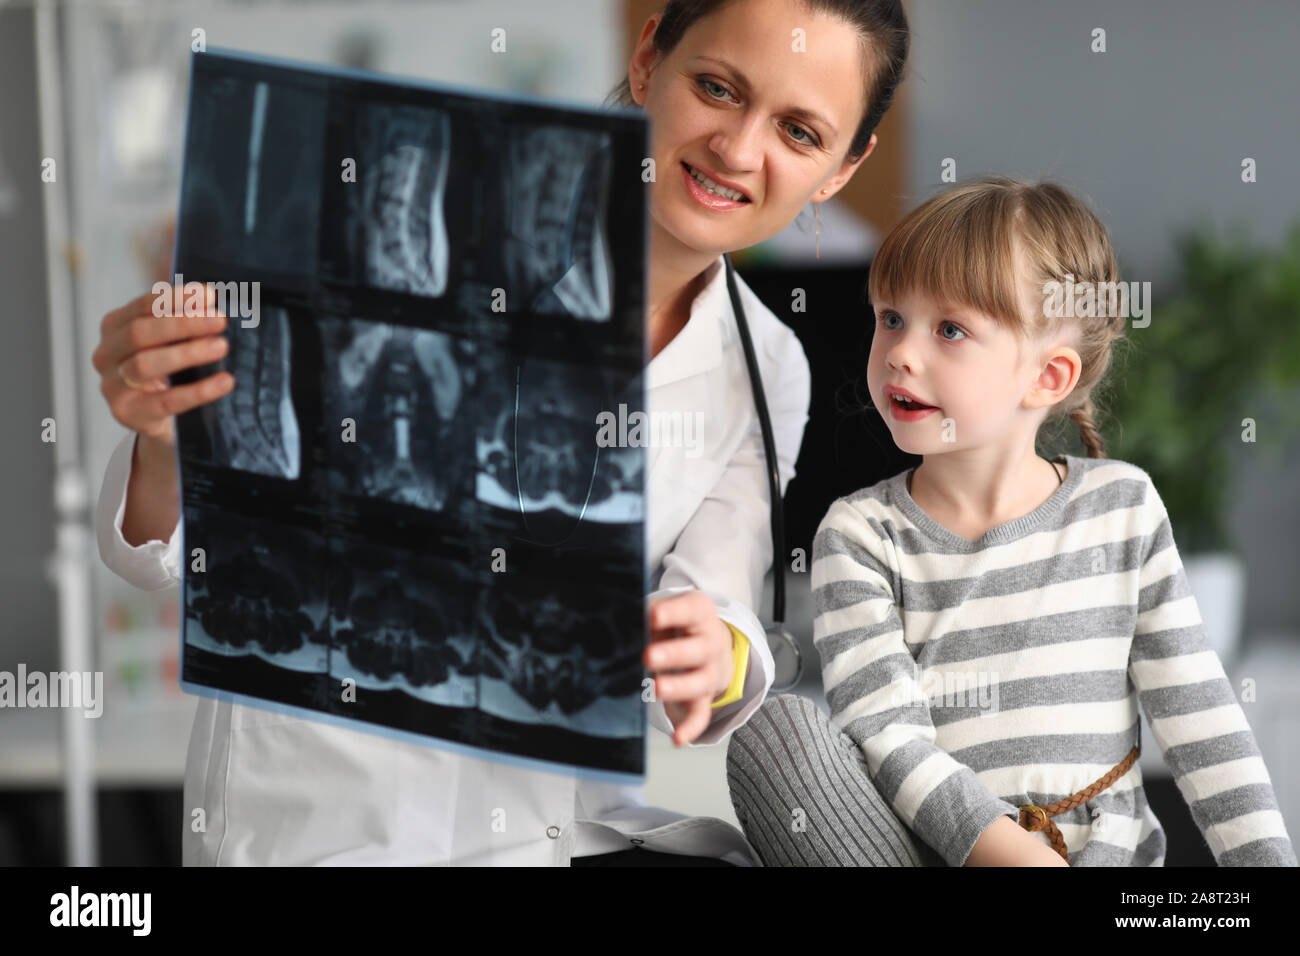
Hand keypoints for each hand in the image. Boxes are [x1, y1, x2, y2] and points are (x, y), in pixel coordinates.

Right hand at [91, 281, 235, 445]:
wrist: (162, 420)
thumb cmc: (168, 371)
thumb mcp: (172, 342)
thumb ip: (184, 320)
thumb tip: (209, 298)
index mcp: (114, 328)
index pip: (142, 307)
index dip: (176, 299)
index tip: (210, 296)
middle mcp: (106, 355)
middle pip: (140, 332)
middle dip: (183, 324)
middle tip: (220, 321)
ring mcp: (113, 386)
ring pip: (145, 365)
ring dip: (187, 353)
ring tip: (222, 347)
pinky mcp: (129, 414)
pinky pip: (166, 402)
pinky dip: (198, 391)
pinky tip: (225, 382)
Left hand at [644, 590, 735, 746]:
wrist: (707, 643)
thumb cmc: (677, 625)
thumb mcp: (663, 610)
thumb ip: (643, 613)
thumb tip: (615, 620)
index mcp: (700, 613)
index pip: (691, 610)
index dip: (672, 613)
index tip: (652, 617)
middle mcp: (710, 643)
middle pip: (697, 649)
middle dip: (672, 654)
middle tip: (648, 656)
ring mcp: (709, 672)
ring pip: (698, 682)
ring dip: (677, 687)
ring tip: (656, 689)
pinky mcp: (704, 698)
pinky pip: (700, 715)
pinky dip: (690, 728)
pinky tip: (677, 739)